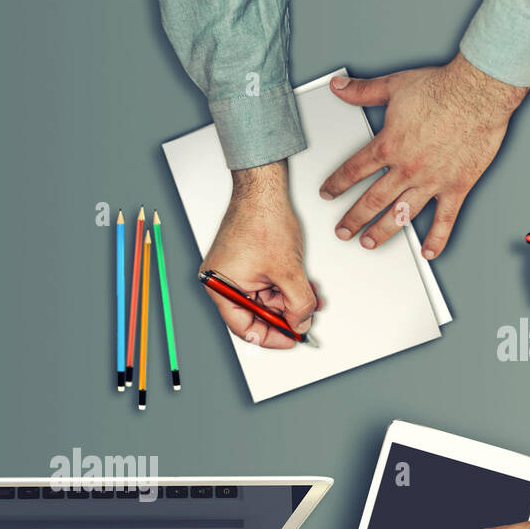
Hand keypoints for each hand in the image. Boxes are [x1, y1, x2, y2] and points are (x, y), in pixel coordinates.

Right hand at [200, 161, 319, 347]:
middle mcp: (222, 281)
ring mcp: (233, 270)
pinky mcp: (244, 261)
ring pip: (264, 298)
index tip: (291, 340)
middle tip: (304, 319)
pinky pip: (265, 282)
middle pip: (255, 313)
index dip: (271, 337)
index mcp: (221, 286)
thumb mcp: (288, 271)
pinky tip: (301, 286)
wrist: (263, 188)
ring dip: (288, 300)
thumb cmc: (262, 218)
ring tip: (309, 297)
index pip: (245, 327)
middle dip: (284, 316)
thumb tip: (302, 322)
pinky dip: (284, 286)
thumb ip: (298, 304)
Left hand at [320, 54, 526, 257]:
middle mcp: (407, 168)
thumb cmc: (443, 87)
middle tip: (342, 231)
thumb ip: (363, 91)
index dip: (336, 184)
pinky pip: (445, 219)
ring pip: (400, 215)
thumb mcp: (395, 85)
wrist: (480, 90)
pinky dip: (437, 238)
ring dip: (382, 232)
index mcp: (389, 146)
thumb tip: (339, 86)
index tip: (328, 194)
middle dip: (353, 219)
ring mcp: (431, 181)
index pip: (353, 171)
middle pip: (371, 201)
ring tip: (369, 243)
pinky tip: (427, 251)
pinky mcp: (456, 186)